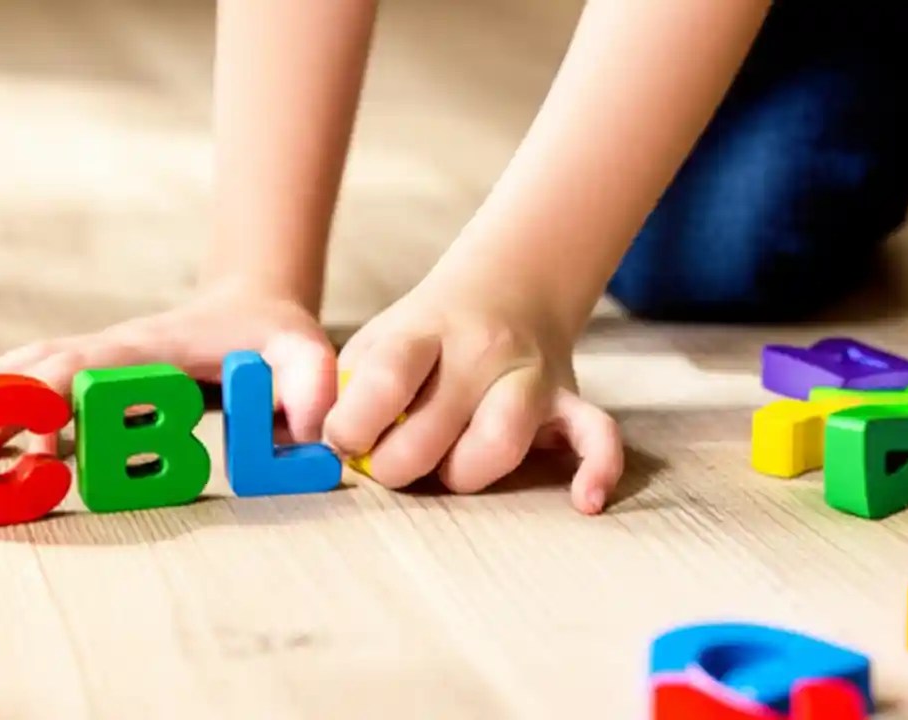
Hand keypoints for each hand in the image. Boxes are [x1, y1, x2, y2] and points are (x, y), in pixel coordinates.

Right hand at [0, 284, 336, 453]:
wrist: (251, 307)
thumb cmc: (275, 338)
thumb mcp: (308, 356)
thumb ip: (313, 390)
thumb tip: (309, 438)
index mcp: (154, 347)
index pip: (96, 365)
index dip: (63, 394)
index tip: (38, 437)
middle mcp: (112, 348)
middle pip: (41, 366)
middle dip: (0, 405)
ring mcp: (94, 356)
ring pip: (22, 369)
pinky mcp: (86, 372)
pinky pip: (26, 381)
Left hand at [323, 271, 623, 513]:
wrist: (506, 289)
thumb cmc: (423, 338)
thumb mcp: (375, 345)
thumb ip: (346, 393)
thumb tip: (310, 452)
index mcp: (420, 332)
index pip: (387, 377)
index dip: (356, 423)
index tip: (342, 443)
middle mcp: (480, 351)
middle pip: (438, 426)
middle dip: (402, 465)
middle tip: (391, 464)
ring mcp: (529, 375)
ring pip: (504, 437)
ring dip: (466, 474)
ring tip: (446, 470)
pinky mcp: (568, 400)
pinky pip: (597, 435)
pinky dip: (597, 470)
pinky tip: (585, 503)